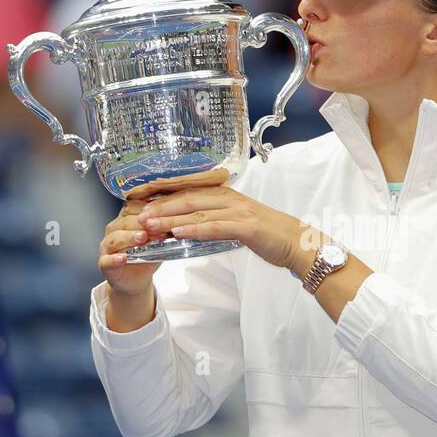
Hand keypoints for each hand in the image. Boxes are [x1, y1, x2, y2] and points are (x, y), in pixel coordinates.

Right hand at [98, 191, 167, 294]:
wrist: (136, 280)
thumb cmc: (146, 257)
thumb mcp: (158, 242)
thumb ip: (164, 231)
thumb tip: (180, 222)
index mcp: (125, 220)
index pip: (133, 207)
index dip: (147, 210)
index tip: (162, 212)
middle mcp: (114, 230)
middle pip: (125, 221)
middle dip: (142, 223)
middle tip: (157, 226)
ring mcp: (107, 247)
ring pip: (115, 238)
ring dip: (129, 237)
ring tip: (142, 238)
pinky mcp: (104, 264)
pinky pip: (107, 260)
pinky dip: (115, 259)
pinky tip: (123, 258)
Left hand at [129, 167, 311, 273]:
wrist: (298, 244)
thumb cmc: (269, 236)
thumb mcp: (238, 224)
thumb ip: (216, 222)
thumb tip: (191, 227)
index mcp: (226, 196)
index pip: (189, 192)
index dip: (164, 197)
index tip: (143, 203)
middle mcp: (230, 198)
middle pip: (188, 198)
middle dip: (161, 206)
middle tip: (138, 214)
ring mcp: (238, 211)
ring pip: (197, 211)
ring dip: (170, 218)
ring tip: (149, 224)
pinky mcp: (246, 226)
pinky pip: (215, 226)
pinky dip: (194, 229)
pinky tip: (177, 233)